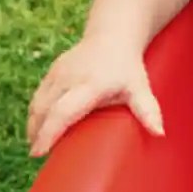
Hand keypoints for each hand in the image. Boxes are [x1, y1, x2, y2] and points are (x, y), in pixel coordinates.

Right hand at [26, 36, 164, 156]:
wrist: (113, 36)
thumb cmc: (128, 67)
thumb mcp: (140, 88)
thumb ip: (148, 110)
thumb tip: (159, 133)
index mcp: (90, 85)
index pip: (63, 112)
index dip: (50, 132)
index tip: (40, 152)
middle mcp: (69, 78)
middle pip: (44, 109)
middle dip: (37, 133)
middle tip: (37, 155)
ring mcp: (57, 74)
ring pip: (37, 103)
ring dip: (33, 125)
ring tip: (36, 146)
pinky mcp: (51, 72)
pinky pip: (38, 97)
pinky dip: (35, 114)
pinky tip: (37, 129)